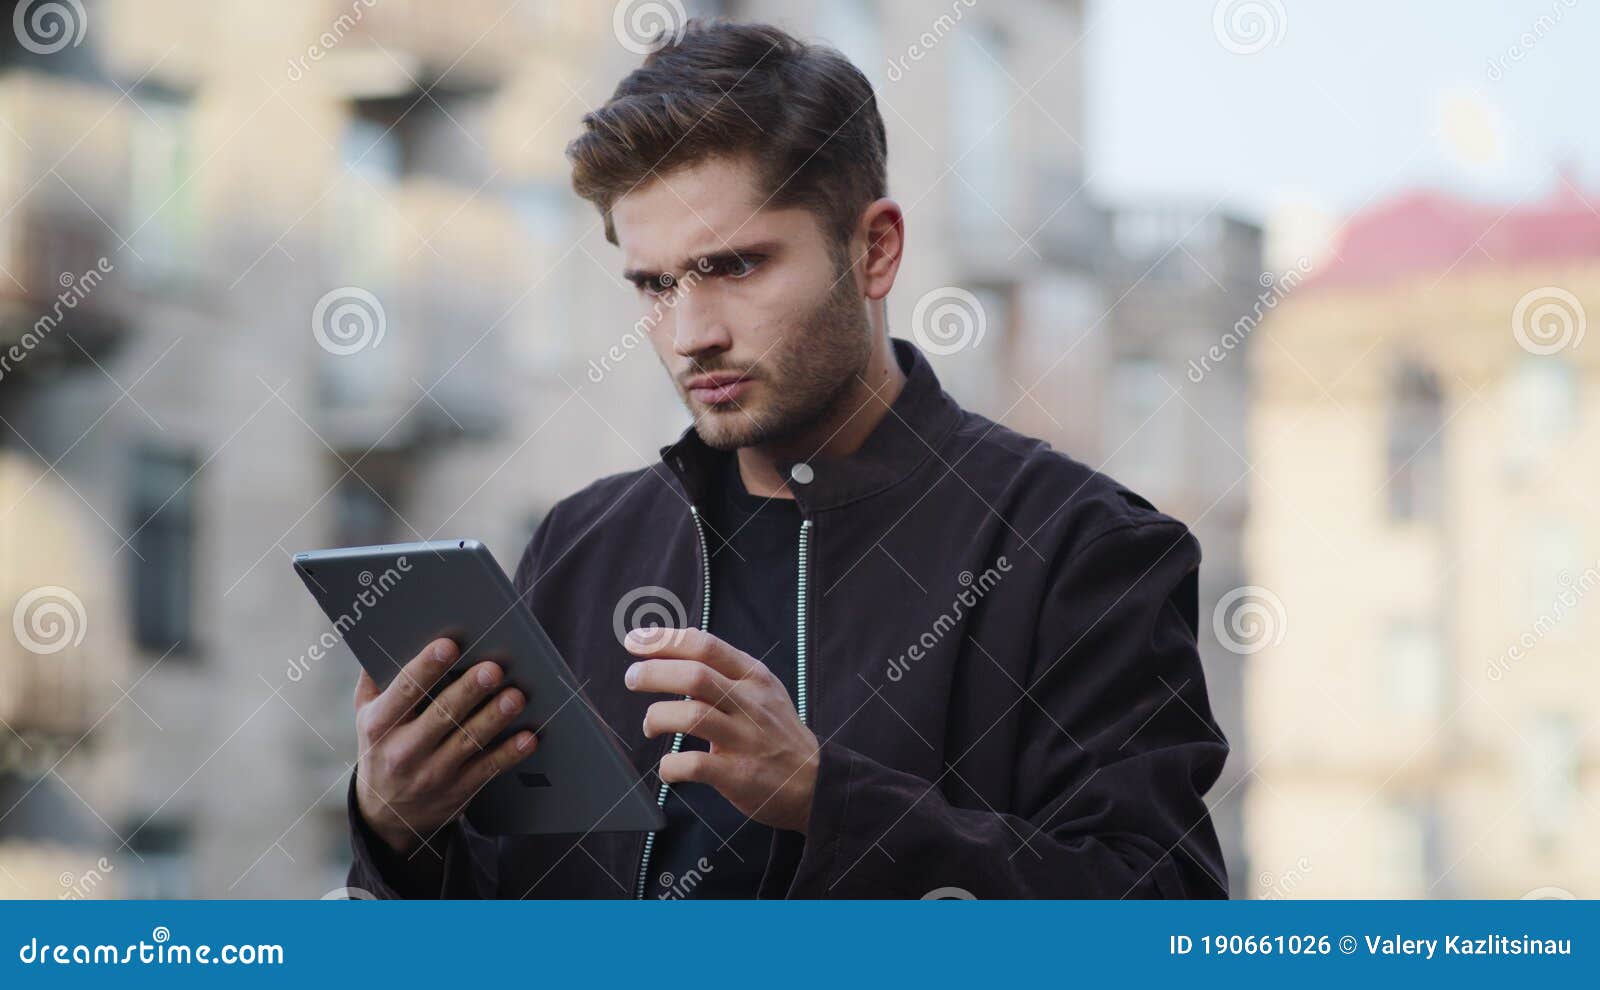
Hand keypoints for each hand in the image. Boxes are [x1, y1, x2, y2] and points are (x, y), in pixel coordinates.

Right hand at [353, 637, 536, 854]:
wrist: (386, 816)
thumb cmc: (382, 747)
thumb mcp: (366, 717)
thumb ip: (374, 680)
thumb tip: (386, 635)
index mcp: (380, 725)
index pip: (404, 692)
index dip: (425, 668)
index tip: (448, 645)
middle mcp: (404, 751)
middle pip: (441, 716)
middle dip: (468, 691)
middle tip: (493, 669)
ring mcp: (432, 773)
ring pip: (468, 742)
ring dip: (494, 718)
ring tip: (516, 696)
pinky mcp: (458, 790)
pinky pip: (488, 770)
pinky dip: (510, 753)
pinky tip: (528, 738)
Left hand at [623, 627, 818, 832]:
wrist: (813, 780)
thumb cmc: (776, 731)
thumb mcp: (761, 688)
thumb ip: (724, 667)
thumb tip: (682, 638)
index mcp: (753, 677)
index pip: (705, 645)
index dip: (665, 640)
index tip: (635, 640)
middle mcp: (750, 703)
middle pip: (694, 676)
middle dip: (653, 673)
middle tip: (632, 677)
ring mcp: (745, 739)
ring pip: (692, 716)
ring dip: (657, 717)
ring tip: (651, 725)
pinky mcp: (739, 775)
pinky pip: (694, 765)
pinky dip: (671, 766)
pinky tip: (668, 767)